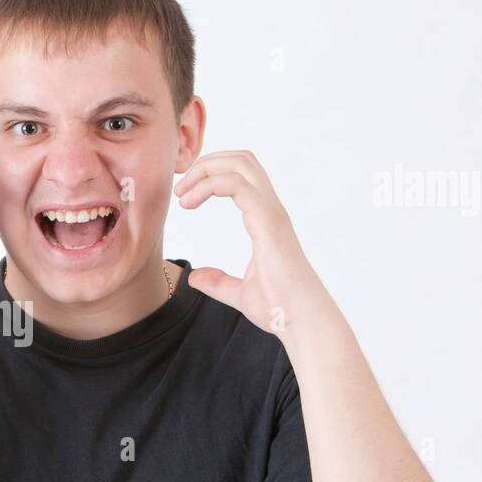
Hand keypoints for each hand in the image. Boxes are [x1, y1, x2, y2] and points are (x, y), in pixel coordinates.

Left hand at [173, 150, 329, 336]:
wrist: (302, 321)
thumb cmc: (280, 308)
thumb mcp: (239, 294)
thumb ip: (219, 282)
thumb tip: (196, 277)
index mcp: (265, 220)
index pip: (241, 175)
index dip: (211, 174)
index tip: (184, 195)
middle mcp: (270, 210)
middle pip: (241, 160)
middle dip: (206, 163)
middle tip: (180, 187)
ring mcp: (271, 213)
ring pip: (240, 164)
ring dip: (205, 170)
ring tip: (182, 193)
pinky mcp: (268, 223)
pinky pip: (237, 185)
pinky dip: (210, 184)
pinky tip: (191, 202)